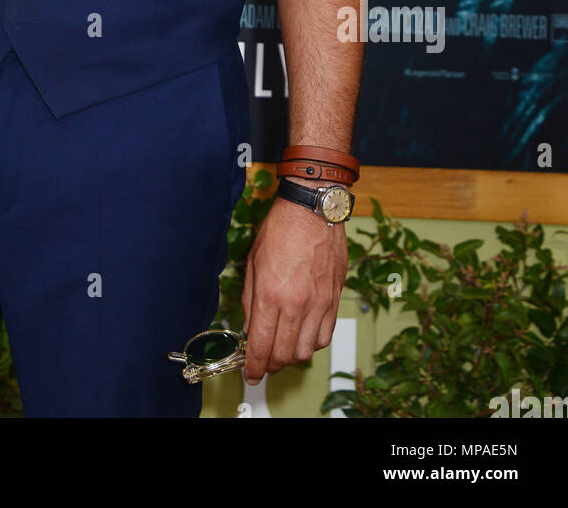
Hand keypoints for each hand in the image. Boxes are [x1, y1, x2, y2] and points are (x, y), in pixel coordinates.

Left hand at [241, 192, 347, 382]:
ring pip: (305, 351)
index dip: (254, 366)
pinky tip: (301, 336)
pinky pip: (325, 336)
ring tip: (282, 349)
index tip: (250, 374)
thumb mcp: (253, 262)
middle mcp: (296, 303)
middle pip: (284, 354)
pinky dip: (311, 344)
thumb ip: (251, 300)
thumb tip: (251, 329)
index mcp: (271, 293)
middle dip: (271, 365)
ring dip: (291, 357)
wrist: (312, 210)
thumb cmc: (280, 229)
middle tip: (264, 363)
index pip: (261, 345)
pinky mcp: (334, 299)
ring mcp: (319, 303)